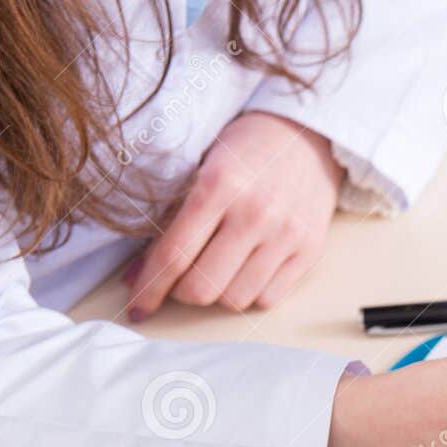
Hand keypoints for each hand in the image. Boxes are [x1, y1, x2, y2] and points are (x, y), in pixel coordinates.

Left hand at [125, 112, 342, 319]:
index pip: (174, 255)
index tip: (137, 309)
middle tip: (180, 279)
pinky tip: (245, 272)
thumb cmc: (244, 151)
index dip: (149, 289)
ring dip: (217, 294)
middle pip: (202, 288)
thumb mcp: (200, 169)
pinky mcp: (310, 251)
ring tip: (216, 271)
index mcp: (219, 185)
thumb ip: (171, 220)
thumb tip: (138, 277)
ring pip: (234, 300)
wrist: (306, 136)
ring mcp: (286, 234)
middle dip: (181, 292)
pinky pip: (268, 299)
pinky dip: (249, 294)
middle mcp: (256, 213)